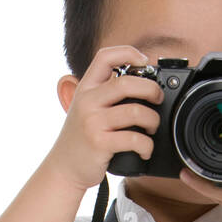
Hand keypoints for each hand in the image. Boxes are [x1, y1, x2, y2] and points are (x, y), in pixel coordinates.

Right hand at [46, 45, 164, 191]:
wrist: (64, 168)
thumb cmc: (81, 139)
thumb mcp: (86, 109)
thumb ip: (105, 94)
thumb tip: (142, 83)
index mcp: (86, 88)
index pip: (105, 57)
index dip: (129, 53)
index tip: (145, 62)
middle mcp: (87, 102)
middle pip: (127, 83)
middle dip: (151, 89)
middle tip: (158, 99)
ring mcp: (93, 122)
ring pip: (136, 112)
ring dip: (153, 121)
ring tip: (152, 128)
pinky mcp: (100, 143)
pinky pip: (134, 139)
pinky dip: (146, 146)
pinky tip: (145, 150)